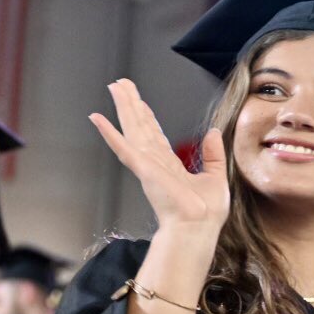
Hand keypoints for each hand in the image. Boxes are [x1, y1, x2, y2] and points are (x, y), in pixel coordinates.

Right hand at [90, 79, 228, 233]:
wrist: (198, 229)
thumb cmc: (206, 214)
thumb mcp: (215, 177)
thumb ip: (213, 155)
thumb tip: (213, 132)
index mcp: (169, 166)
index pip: (155, 135)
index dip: (146, 116)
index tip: (139, 100)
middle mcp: (154, 162)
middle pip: (139, 126)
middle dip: (130, 104)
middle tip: (120, 83)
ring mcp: (146, 165)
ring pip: (132, 128)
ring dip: (123, 107)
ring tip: (115, 86)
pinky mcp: (143, 169)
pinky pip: (123, 147)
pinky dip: (109, 132)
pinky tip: (97, 118)